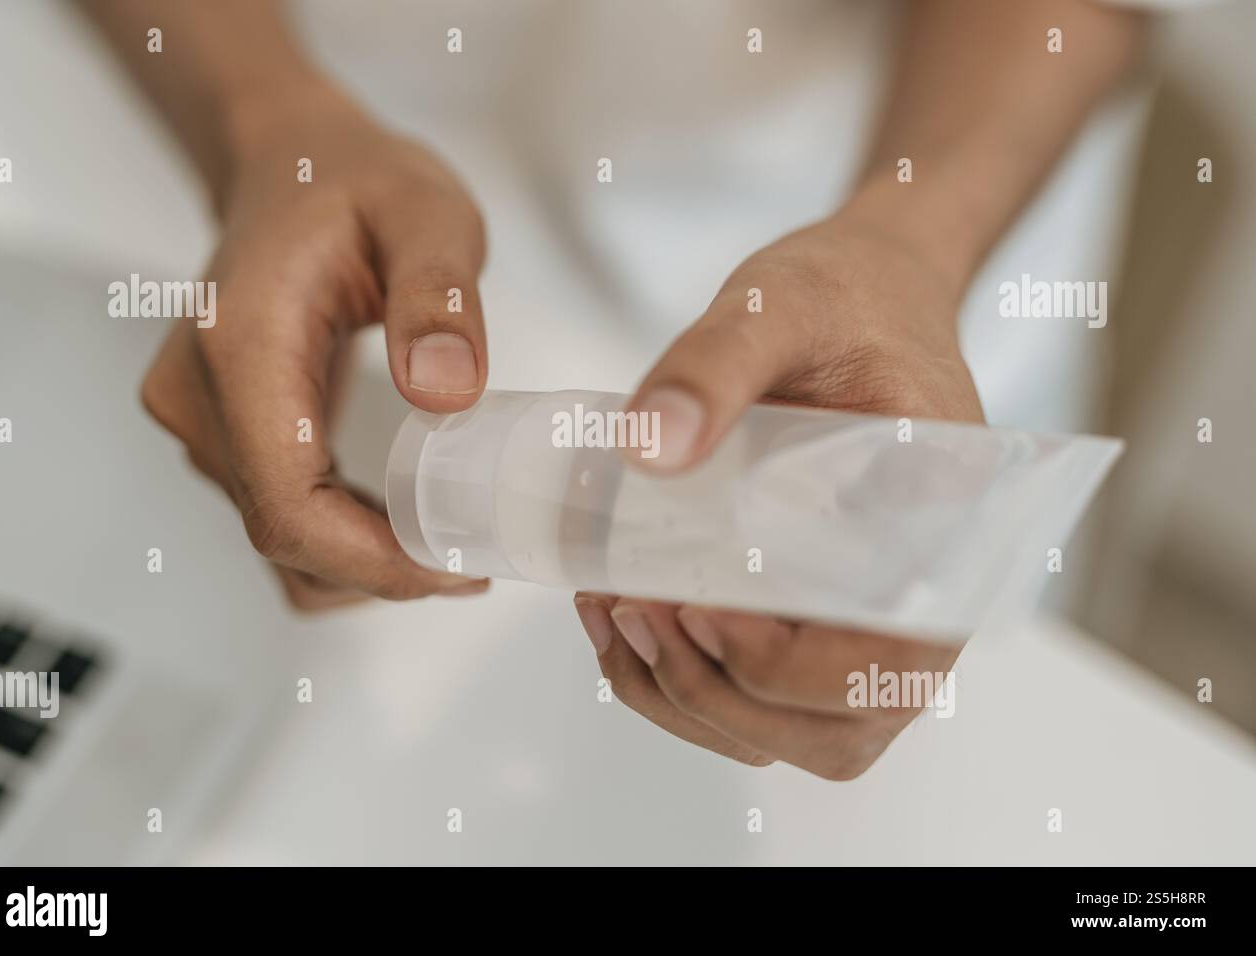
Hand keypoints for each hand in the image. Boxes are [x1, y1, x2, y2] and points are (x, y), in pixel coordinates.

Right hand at [140, 79, 489, 608]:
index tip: (454, 566)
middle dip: (381, 568)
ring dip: (361, 564)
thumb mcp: (426, 211)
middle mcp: (197, 396)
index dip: (372, 559)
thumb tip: (445, 392)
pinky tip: (403, 524)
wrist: (289, 164)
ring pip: (278, 539)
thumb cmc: (355, 181)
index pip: (288, 502)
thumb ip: (438, 293)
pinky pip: (277, 514)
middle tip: (473, 560)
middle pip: (283, 533)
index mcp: (240, 345)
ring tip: (448, 541)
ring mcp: (199, 420)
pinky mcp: (219, 432)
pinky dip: (339, 542)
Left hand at [575, 209, 981, 776]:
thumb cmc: (849, 303)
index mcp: (940, 537)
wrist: (858, 299)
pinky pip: (748, 701)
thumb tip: (648, 447)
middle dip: (717, 695)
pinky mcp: (803, 620)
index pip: (887, 664)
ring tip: (613, 611)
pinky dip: (674, 683)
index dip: (787, 669)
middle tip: (635, 610)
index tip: (699, 609)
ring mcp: (856, 625)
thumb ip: (716, 362)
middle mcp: (912, 606)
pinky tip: (617, 614)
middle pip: (828, 731)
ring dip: (686, 698)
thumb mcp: (781, 304)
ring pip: (780, 734)